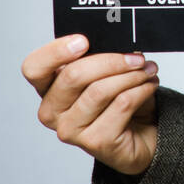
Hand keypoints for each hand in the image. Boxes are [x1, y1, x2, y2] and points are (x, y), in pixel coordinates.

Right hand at [22, 34, 159, 175]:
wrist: (141, 134)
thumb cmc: (118, 100)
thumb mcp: (104, 73)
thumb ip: (99, 57)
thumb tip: (116, 42)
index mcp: (47, 89)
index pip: (34, 68)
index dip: (55, 52)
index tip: (83, 41)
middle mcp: (52, 112)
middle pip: (73, 76)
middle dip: (111, 60)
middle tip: (136, 57)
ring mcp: (71, 130)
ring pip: (100, 90)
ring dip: (131, 75)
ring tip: (147, 70)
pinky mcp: (96, 143)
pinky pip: (121, 105)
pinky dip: (141, 90)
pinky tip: (149, 85)